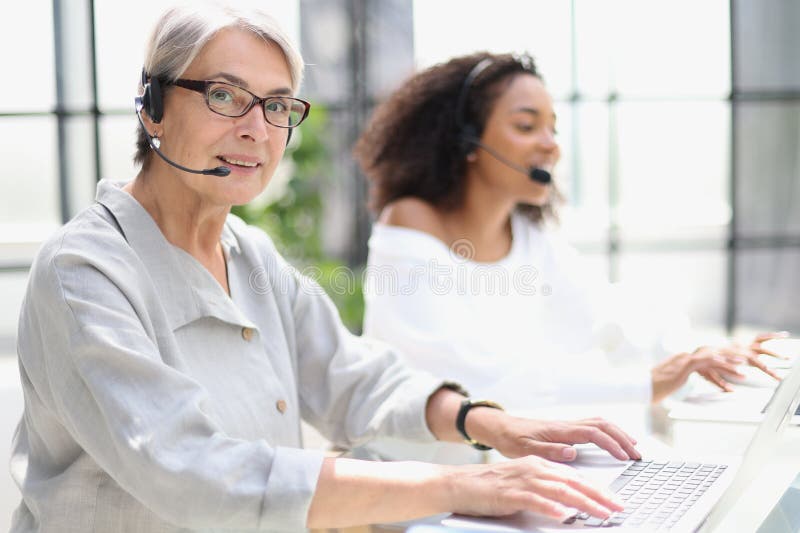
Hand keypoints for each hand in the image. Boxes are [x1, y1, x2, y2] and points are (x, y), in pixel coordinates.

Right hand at [446, 455, 623, 520]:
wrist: (458, 483)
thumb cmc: (490, 487)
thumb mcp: (522, 483)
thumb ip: (545, 488)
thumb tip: (568, 503)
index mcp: (538, 464)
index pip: (575, 477)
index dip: (597, 489)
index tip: (615, 500)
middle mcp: (534, 469)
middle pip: (573, 482)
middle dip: (599, 495)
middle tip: (618, 507)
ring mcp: (522, 481)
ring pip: (560, 491)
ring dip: (584, 503)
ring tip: (601, 513)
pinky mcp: (509, 494)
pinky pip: (534, 501)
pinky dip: (550, 508)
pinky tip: (563, 515)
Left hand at [468, 410, 640, 461]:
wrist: (502, 428)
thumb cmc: (513, 440)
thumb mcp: (525, 450)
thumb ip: (549, 451)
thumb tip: (572, 452)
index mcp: (559, 431)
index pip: (592, 433)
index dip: (610, 444)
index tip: (624, 457)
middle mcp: (567, 424)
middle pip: (602, 424)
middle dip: (622, 438)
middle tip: (637, 455)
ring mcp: (568, 424)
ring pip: (600, 422)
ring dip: (618, 432)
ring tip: (633, 447)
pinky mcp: (567, 427)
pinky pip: (594, 424)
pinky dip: (609, 431)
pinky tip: (615, 440)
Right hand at [651, 331, 787, 401]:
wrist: (641, 387)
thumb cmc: (651, 388)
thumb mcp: (667, 383)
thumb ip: (675, 380)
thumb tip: (677, 383)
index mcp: (680, 361)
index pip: (704, 359)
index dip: (720, 360)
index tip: (731, 362)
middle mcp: (683, 357)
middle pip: (711, 356)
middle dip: (729, 358)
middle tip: (744, 360)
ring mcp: (684, 360)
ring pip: (712, 358)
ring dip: (729, 361)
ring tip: (743, 364)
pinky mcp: (685, 366)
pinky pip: (706, 362)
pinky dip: (720, 363)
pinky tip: (730, 365)